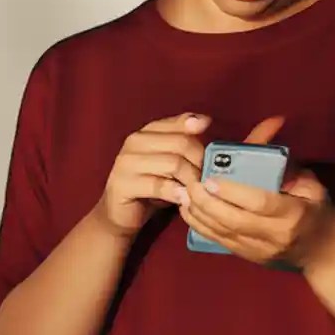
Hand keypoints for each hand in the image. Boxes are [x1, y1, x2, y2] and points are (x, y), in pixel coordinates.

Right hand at [92, 112, 210, 237]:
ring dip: (191, 180)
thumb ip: (184, 143)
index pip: (180, 124)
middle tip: (208, 180)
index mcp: (147, 131)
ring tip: (198, 192)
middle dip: (200, 162)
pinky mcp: (123, 184)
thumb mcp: (169, 163)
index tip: (213, 151)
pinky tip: (184, 200)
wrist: (120, 214)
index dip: (200, 137)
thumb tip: (205, 120)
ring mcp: (126, 162)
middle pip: (181, 143)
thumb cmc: (151, 187)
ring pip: (173, 163)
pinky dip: (177, 194)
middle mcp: (135, 141)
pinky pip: (159, 186)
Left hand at [180, 161, 334, 269]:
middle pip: (234, 220)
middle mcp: (274, 236)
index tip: (211, 178)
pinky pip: (219, 241)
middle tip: (190, 183)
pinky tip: (187, 209)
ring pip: (222, 233)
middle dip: (207, 202)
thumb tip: (272, 124)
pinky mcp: (247, 257)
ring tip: (183, 192)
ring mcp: (259, 250)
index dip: (233, 192)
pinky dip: (200, 225)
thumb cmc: (319, 212)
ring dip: (198, 213)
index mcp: (294, 215)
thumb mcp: (311, 185)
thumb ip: (286, 160)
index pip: (260, 203)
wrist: (324, 254)